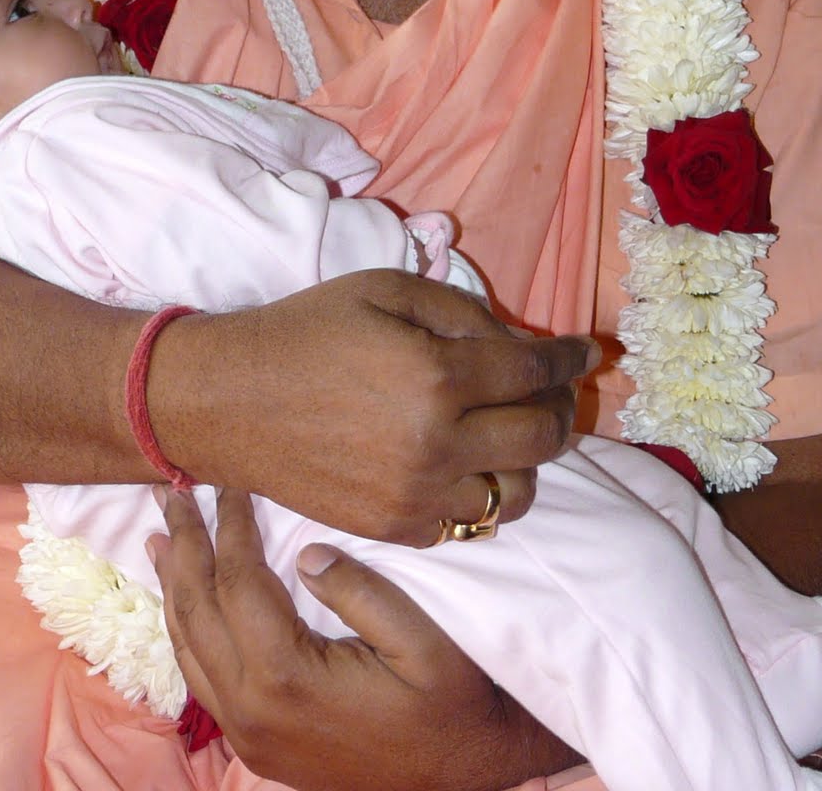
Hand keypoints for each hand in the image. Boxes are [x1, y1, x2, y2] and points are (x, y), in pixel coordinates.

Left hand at [151, 487, 582, 790]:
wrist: (465, 779)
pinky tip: (183, 603)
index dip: (231, 526)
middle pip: (199, 611)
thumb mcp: (422, 640)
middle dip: (185, 546)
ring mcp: (248, 735)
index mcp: (288, 680)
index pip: (239, 583)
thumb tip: (306, 553)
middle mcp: (252, 712)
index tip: (227, 480)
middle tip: (172, 492)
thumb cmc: (452, 703)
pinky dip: (187, 629)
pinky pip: (202, 678)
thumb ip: (362, 593)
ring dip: (174, 586)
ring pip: (189, 647)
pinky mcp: (255, 744)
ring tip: (161, 537)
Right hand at [152, 270, 598, 544]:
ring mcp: (418, 495)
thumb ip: (461, 311)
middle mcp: (437, 442)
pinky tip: (468, 464)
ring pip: (516, 491)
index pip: (534, 370)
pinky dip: (482, 494)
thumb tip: (519, 341)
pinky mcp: (396, 530)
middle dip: (563, 408)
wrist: (230, 402)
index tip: (590, 352)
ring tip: (512, 431)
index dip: (571, 358)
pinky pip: (470, 523)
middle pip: (542, 436)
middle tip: (557, 391)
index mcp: (437, 375)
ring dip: (528, 459)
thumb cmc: (307, 330)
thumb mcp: (384, 291)